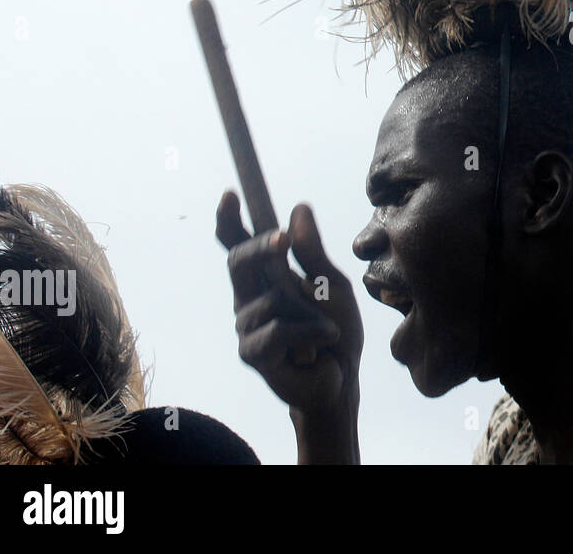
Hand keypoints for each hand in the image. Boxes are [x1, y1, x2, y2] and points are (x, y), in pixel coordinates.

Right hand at [216, 191, 362, 461]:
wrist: (342, 378)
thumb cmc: (335, 328)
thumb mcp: (331, 284)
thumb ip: (312, 251)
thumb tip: (297, 208)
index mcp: (266, 277)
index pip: (238, 245)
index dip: (229, 220)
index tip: (231, 193)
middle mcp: (249, 298)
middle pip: (238, 262)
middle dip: (259, 248)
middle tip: (281, 239)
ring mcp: (247, 326)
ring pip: (272, 300)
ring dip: (310, 312)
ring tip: (326, 329)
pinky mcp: (253, 353)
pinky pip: (279, 330)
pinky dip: (312, 332)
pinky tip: (325, 342)